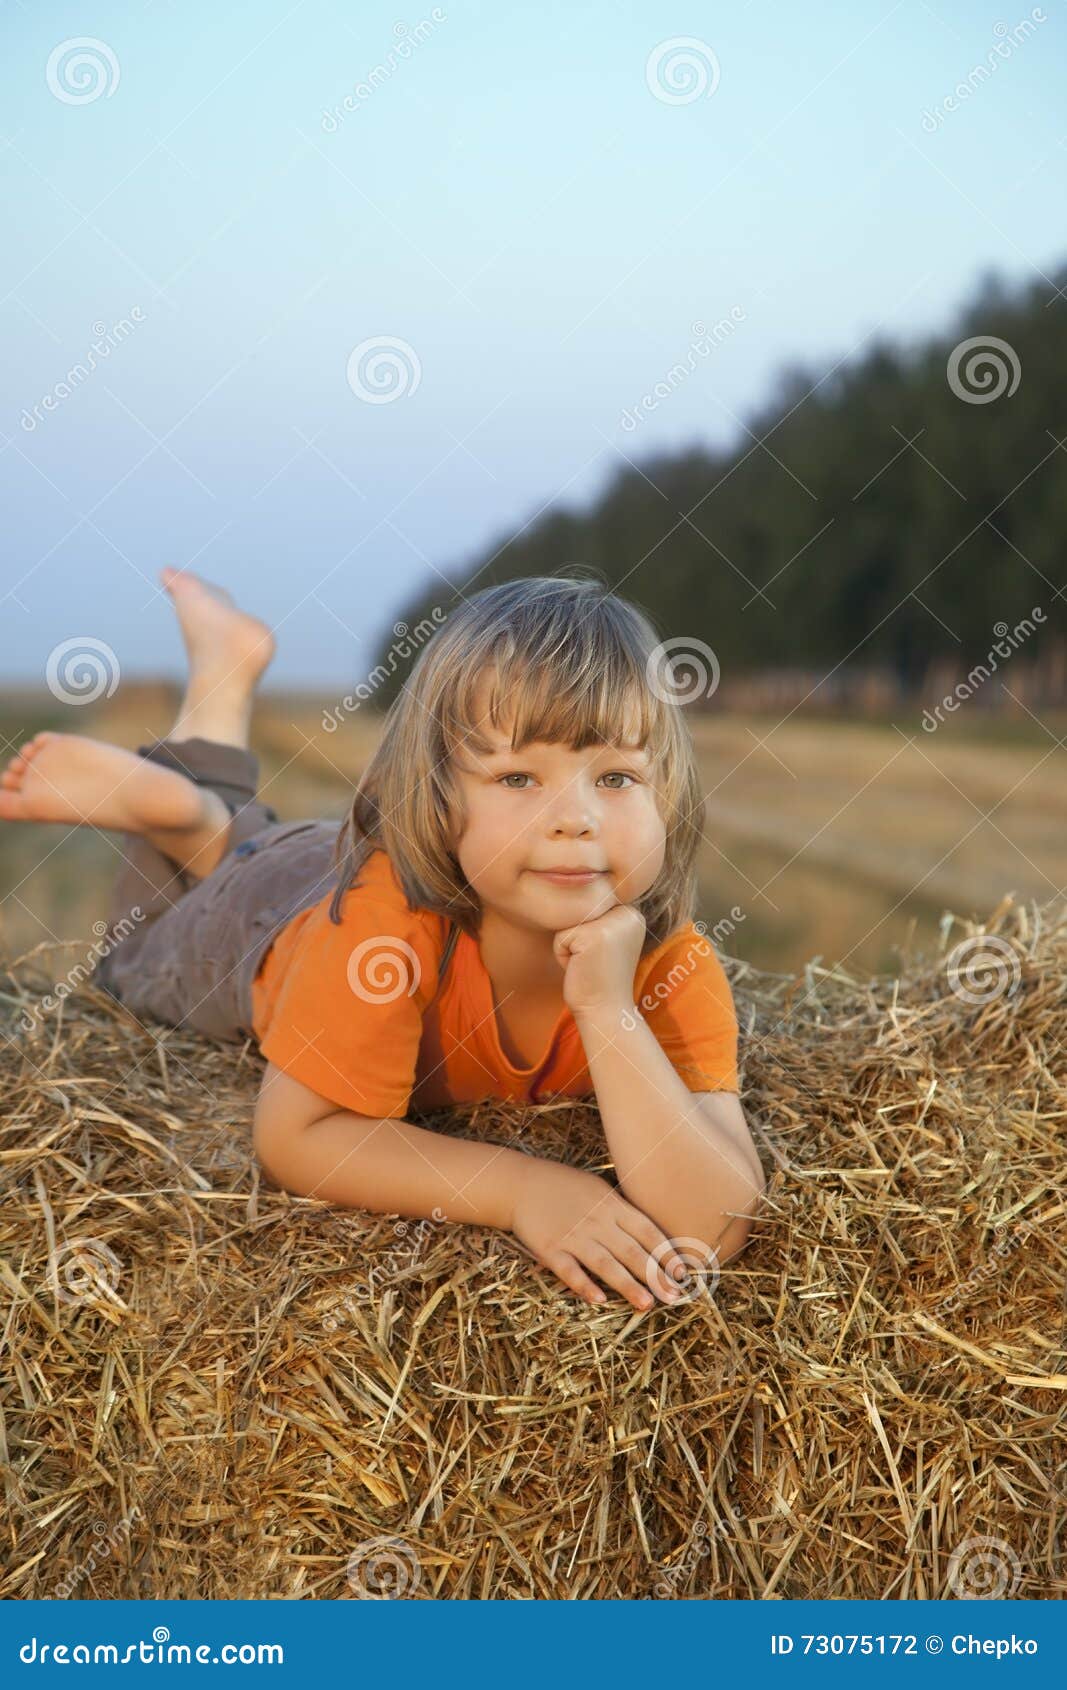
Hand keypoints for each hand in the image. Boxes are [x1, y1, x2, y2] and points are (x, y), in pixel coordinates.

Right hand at [508, 1160, 689, 1310]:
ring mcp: (573, 1235)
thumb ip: (622, 1211)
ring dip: (627, 1285)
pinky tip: (598, 1300)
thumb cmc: (564, 1187)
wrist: (521, 1183)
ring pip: (605, 1264)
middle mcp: (597, 1221)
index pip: (647, 1231)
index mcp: (612, 1205)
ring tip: (646, 1304)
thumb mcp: (599, 1190)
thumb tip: (650, 1235)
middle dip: (655, 1275)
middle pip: (631, 1251)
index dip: (666, 1253)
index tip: (682, 1273)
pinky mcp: (550, 1248)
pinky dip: (584, 1285)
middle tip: (673, 1296)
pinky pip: (569, 1270)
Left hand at [553, 902, 645, 1017]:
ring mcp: (611, 924)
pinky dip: (562, 955)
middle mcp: (627, 914)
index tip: (602, 957)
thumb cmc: (601, 979)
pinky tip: (581, 969)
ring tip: (588, 965)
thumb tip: (572, 895)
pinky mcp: (592, 936)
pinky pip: (560, 937)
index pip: (590, 907)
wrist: (606, 1011)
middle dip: (577, 939)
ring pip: (568, 922)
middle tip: (594, 963)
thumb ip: (599, 917)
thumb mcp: (608, 939)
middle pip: (578, 911)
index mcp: (633, 913)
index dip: (587, 934)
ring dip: (570, 946)